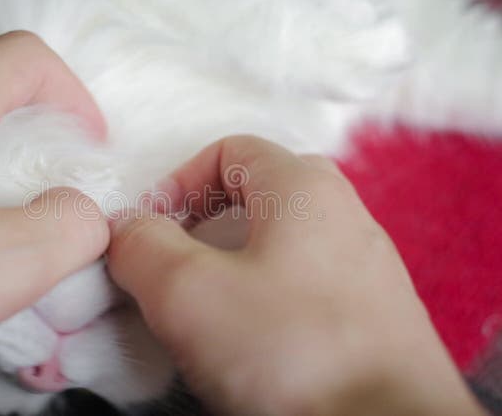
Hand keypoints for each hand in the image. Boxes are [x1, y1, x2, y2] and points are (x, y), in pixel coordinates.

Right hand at [108, 136, 482, 415]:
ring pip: (280, 249)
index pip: (228, 150)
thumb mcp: (189, 292)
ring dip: (231, 272)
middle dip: (202, 229)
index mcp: (306, 187)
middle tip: (174, 272)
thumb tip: (126, 231)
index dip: (175, 183)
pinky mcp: (375, 320)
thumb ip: (141, 246)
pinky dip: (266, 305)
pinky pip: (306, 292)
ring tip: (206, 319)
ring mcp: (367, 270)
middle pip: (256, 197)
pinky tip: (253, 349)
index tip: (149, 233)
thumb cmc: (292, 351)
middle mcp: (346, 216)